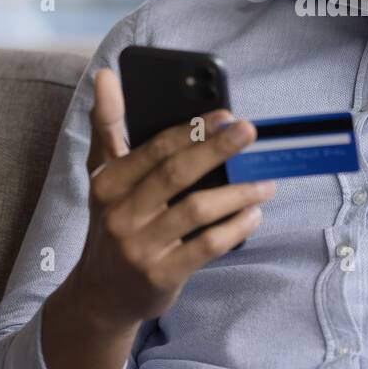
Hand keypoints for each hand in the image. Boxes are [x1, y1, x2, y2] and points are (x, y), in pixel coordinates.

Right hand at [66, 68, 272, 334]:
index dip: (192, 130)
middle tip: (250, 132)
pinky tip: (254, 214)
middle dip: (217, 149)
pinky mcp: (161, 276)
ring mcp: (139, 248)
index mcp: (107, 183)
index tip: (225, 113)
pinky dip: (235, 228)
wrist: (101, 294)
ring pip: (197, 210)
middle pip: (177, 174)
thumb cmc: (113, 222)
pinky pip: (207, 246)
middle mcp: (119, 214)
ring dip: (237, 192)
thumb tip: (105, 74)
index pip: (154, 149)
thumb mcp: (103, 175)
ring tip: (266, 182)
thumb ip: (107, 125)